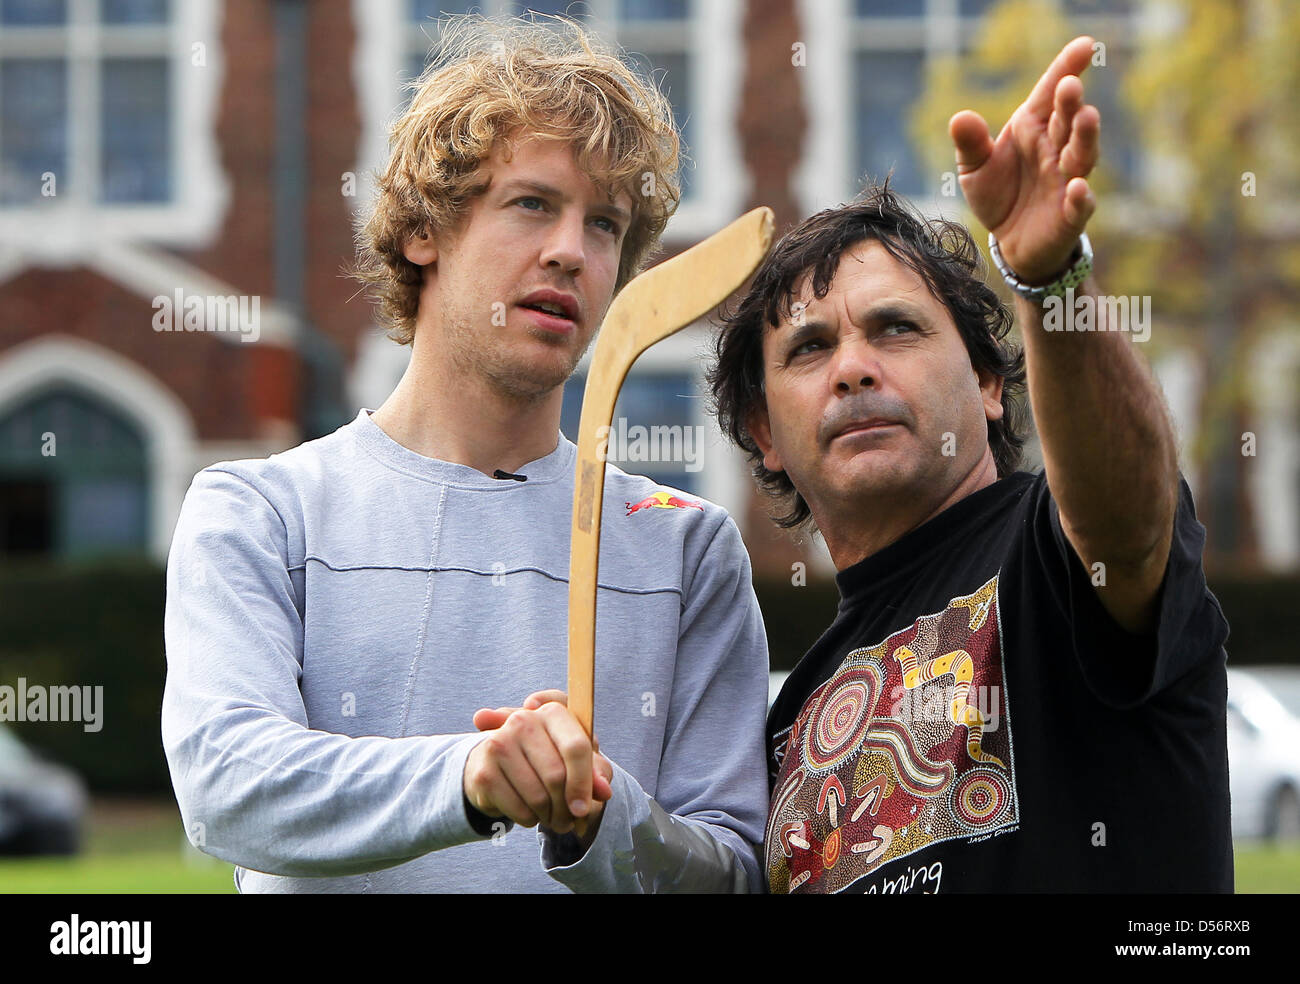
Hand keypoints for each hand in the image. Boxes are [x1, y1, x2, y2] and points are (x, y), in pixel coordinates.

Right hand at [464, 690, 611, 836]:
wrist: (501, 766)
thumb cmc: (549, 759)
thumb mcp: (577, 761)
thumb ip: (596, 773)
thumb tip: (604, 790)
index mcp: (553, 712)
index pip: (576, 747)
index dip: (583, 783)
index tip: (583, 809)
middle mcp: (522, 721)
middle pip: (557, 776)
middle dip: (566, 808)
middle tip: (568, 819)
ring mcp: (499, 743)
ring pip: (538, 797)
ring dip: (550, 817)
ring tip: (551, 816)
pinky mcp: (484, 771)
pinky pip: (519, 810)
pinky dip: (529, 820)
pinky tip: (529, 812)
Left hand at [949, 35, 1099, 283]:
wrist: (1010, 241)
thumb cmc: (998, 194)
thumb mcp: (975, 168)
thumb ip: (970, 144)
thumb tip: (960, 117)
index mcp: (1032, 129)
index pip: (1050, 94)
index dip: (1067, 68)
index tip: (1085, 45)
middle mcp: (1055, 150)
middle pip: (1067, 122)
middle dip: (1070, 103)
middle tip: (1070, 86)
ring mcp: (1066, 181)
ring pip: (1082, 156)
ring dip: (1085, 137)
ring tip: (1087, 117)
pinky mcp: (1070, 215)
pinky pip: (1080, 204)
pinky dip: (1081, 197)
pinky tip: (1078, 187)